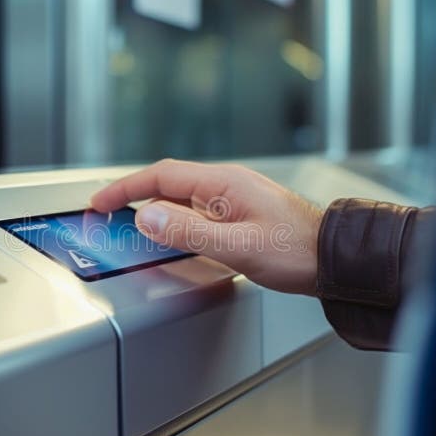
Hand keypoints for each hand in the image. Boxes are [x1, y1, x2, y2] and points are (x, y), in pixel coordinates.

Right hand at [90, 159, 322, 294]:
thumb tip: (148, 218)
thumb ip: (189, 232)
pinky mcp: (237, 216)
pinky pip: (195, 214)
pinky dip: (173, 223)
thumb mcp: (238, 246)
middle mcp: (226, 186)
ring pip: (180, 200)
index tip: (101, 202)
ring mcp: (232, 200)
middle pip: (167, 185)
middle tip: (106, 215)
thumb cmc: (297, 250)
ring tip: (129, 228)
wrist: (333, 258)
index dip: (126, 188)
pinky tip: (169, 238)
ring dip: (153, 212)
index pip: (161, 177)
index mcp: (223, 183)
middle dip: (133, 197)